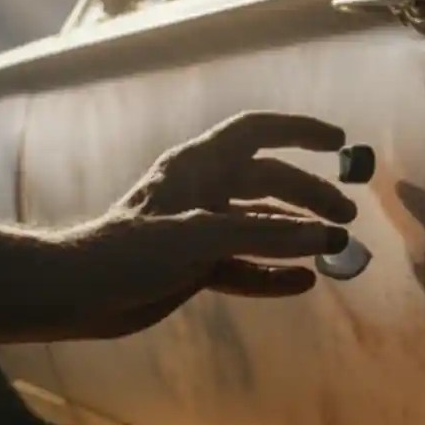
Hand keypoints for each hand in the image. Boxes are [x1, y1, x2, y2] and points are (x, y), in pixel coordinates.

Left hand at [65, 111, 356, 338]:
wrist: (78, 293)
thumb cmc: (129, 251)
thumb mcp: (200, 237)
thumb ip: (265, 236)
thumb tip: (325, 238)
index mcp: (198, 166)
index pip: (257, 132)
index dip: (298, 130)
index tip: (337, 141)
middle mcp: (202, 191)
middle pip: (268, 183)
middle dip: (309, 196)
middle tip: (346, 218)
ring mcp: (199, 229)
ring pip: (260, 226)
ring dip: (296, 236)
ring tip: (334, 249)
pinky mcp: (194, 265)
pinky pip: (245, 265)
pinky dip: (273, 273)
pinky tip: (302, 282)